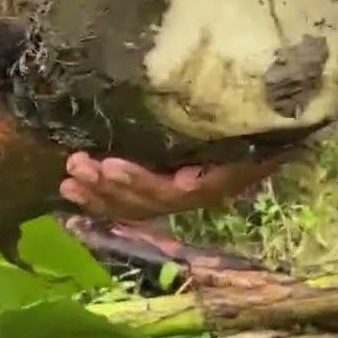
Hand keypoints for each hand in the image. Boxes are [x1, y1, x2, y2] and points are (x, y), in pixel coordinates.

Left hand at [59, 151, 286, 221]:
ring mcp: (177, 198)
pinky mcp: (162, 193)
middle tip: (78, 165)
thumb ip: (238, 154)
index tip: (112, 165)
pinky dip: (101, 202)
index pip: (174, 191)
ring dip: (99, 194)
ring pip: (134, 206)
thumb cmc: (260, 131)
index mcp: (216, 183)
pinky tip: (74, 195)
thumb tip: (189, 179)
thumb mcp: (254, 140)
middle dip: (109, 186)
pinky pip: (129, 205)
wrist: (269, 138)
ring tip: (69, 179)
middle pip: (147, 201)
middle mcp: (194, 197)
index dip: (141, 182)